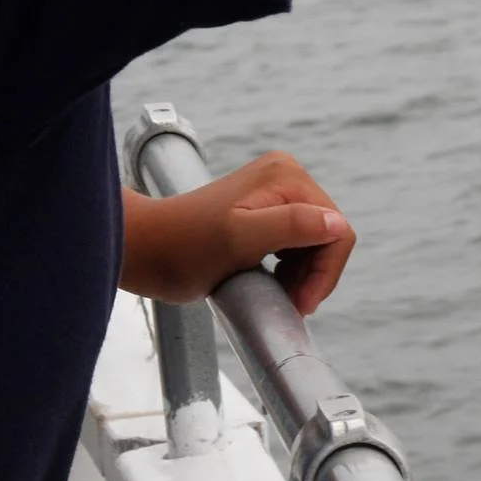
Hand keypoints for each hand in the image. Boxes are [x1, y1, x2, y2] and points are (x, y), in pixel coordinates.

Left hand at [120, 152, 354, 312]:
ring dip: (303, 274)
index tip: (301, 304)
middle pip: (328, 234)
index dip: (325, 272)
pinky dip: (291, 267)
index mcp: (286, 177)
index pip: (337, 229)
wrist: (143, 249)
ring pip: (315, 241)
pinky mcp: (263, 207)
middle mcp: (286, 175)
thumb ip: (291, 227)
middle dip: (314, 274)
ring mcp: (274, 190)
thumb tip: (338, 224)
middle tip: (290, 303)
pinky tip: (271, 279)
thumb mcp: (239, 240)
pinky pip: (297, 240)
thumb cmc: (182, 249)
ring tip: (277, 293)